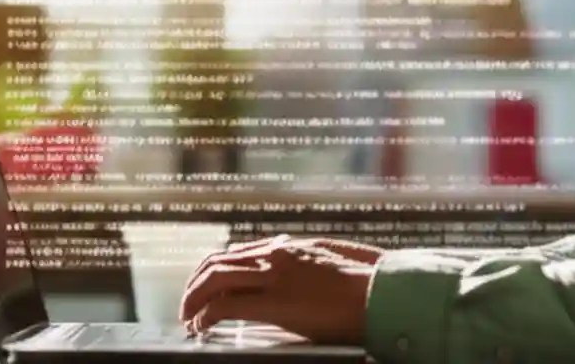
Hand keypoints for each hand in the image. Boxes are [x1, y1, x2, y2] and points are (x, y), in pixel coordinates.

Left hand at [178, 238, 375, 343]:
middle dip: (196, 283)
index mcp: (291, 246)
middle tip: (189, 304)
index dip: (217, 269)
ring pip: (216, 278)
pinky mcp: (276, 302)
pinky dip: (207, 315)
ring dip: (194, 298)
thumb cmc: (372, 282)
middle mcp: (277, 255)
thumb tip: (308, 276)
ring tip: (189, 317)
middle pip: (219, 261)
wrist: (386, 291)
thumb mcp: (337, 263)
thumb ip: (312, 266)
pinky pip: (227, 306)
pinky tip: (202, 327)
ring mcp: (275, 276)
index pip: (239, 252)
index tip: (208, 286)